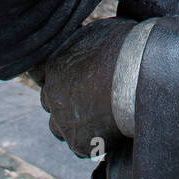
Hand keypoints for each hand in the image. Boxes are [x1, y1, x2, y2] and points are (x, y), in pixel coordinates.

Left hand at [30, 18, 134, 158]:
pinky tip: (109, 133)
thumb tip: (92, 42)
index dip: (52, 75)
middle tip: (89, 99)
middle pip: (48, 101)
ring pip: (58, 128)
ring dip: (72, 124)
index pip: (37, 72)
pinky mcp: (79, 142)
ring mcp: (63, 120)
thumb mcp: (101, 32)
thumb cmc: (127, 47)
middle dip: (64, 101)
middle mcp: (53, 93)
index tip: (66, 77)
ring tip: (98, 119)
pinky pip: (80, 147)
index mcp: (55, 63)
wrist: (142, 76)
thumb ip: (86, 42)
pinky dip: (92, 142)